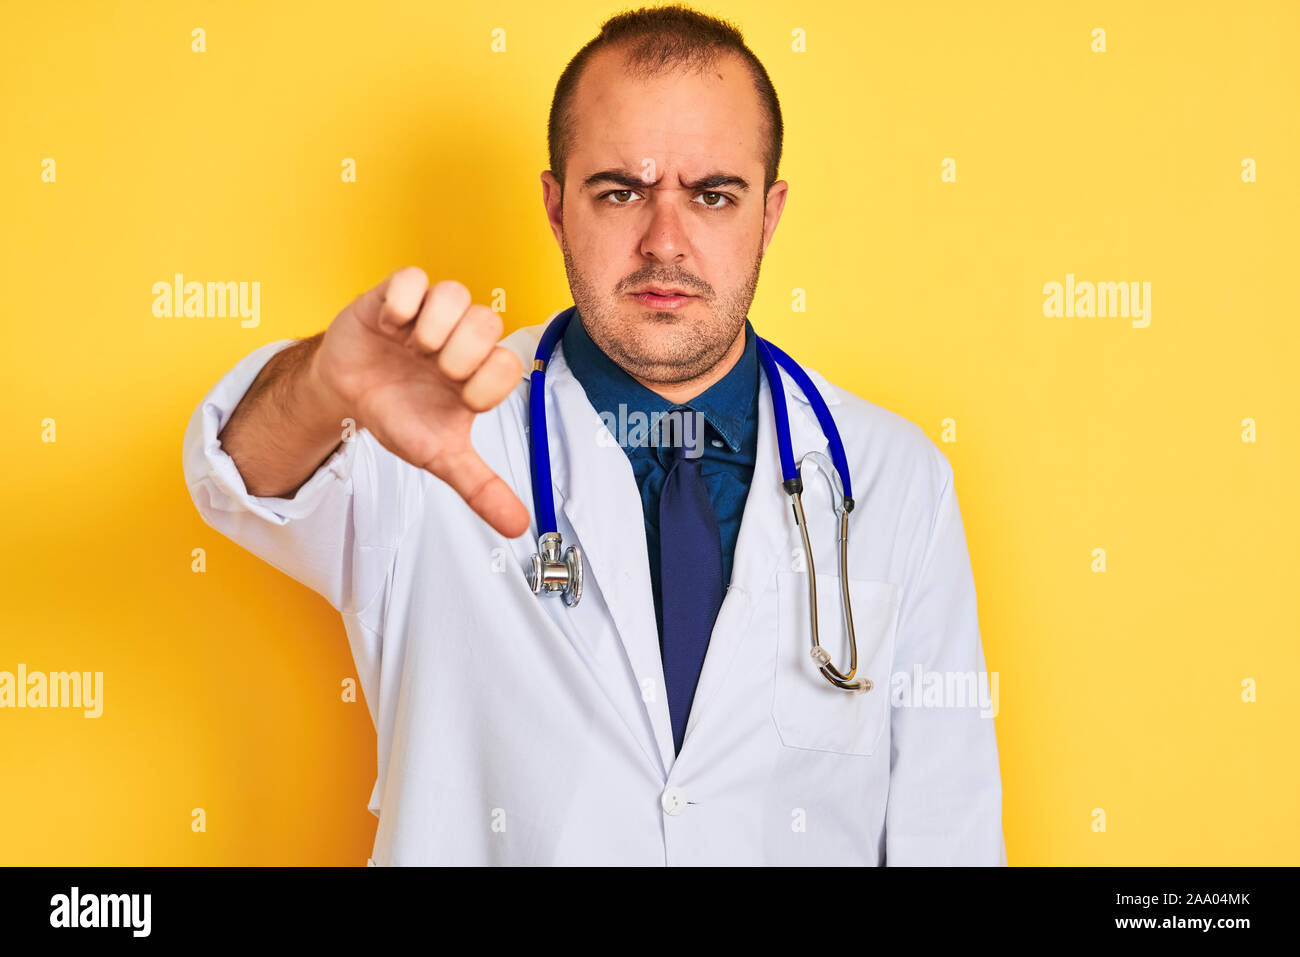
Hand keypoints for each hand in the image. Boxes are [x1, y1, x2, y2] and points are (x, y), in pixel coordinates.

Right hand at [310, 267, 530, 537]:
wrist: (347, 392)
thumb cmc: (399, 414)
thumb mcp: (439, 456)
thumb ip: (480, 487)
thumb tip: (518, 527)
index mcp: (478, 372)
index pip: (509, 364)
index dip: (488, 384)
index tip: (461, 402)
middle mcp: (460, 337)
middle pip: (488, 322)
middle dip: (460, 355)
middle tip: (434, 371)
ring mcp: (429, 314)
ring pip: (454, 294)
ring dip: (433, 328)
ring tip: (411, 348)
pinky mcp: (394, 294)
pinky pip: (411, 278)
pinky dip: (401, 303)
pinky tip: (388, 327)